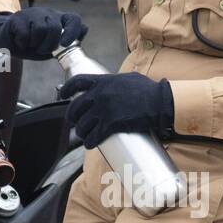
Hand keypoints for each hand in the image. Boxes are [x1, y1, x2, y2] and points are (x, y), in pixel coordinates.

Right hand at [0, 5, 87, 59]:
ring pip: (41, 30)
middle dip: (48, 45)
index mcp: (58, 20)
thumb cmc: (31, 44)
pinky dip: (23, 43)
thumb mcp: (50, 47)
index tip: (66, 44)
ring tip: (30, 44)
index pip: (74, 20)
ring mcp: (32, 14)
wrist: (6, 39)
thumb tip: (80, 39)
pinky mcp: (18, 18)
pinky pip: (26, 35)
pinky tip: (20, 41)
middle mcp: (47, 14)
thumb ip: (65, 44)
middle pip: (55, 28)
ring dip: (35, 44)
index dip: (73, 32)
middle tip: (40, 49)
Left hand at [57, 71, 174, 148]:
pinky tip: (90, 144)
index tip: (62, 95)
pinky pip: (93, 136)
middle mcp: (100, 94)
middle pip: (75, 107)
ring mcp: (104, 110)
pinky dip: (89, 142)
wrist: (160, 102)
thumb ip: (116, 81)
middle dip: (72, 117)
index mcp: (103, 81)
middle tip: (74, 122)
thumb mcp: (129, 78)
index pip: (77, 82)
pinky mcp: (111, 124)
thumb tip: (113, 84)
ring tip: (85, 135)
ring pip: (82, 125)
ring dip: (81, 132)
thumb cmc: (149, 90)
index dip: (66, 89)